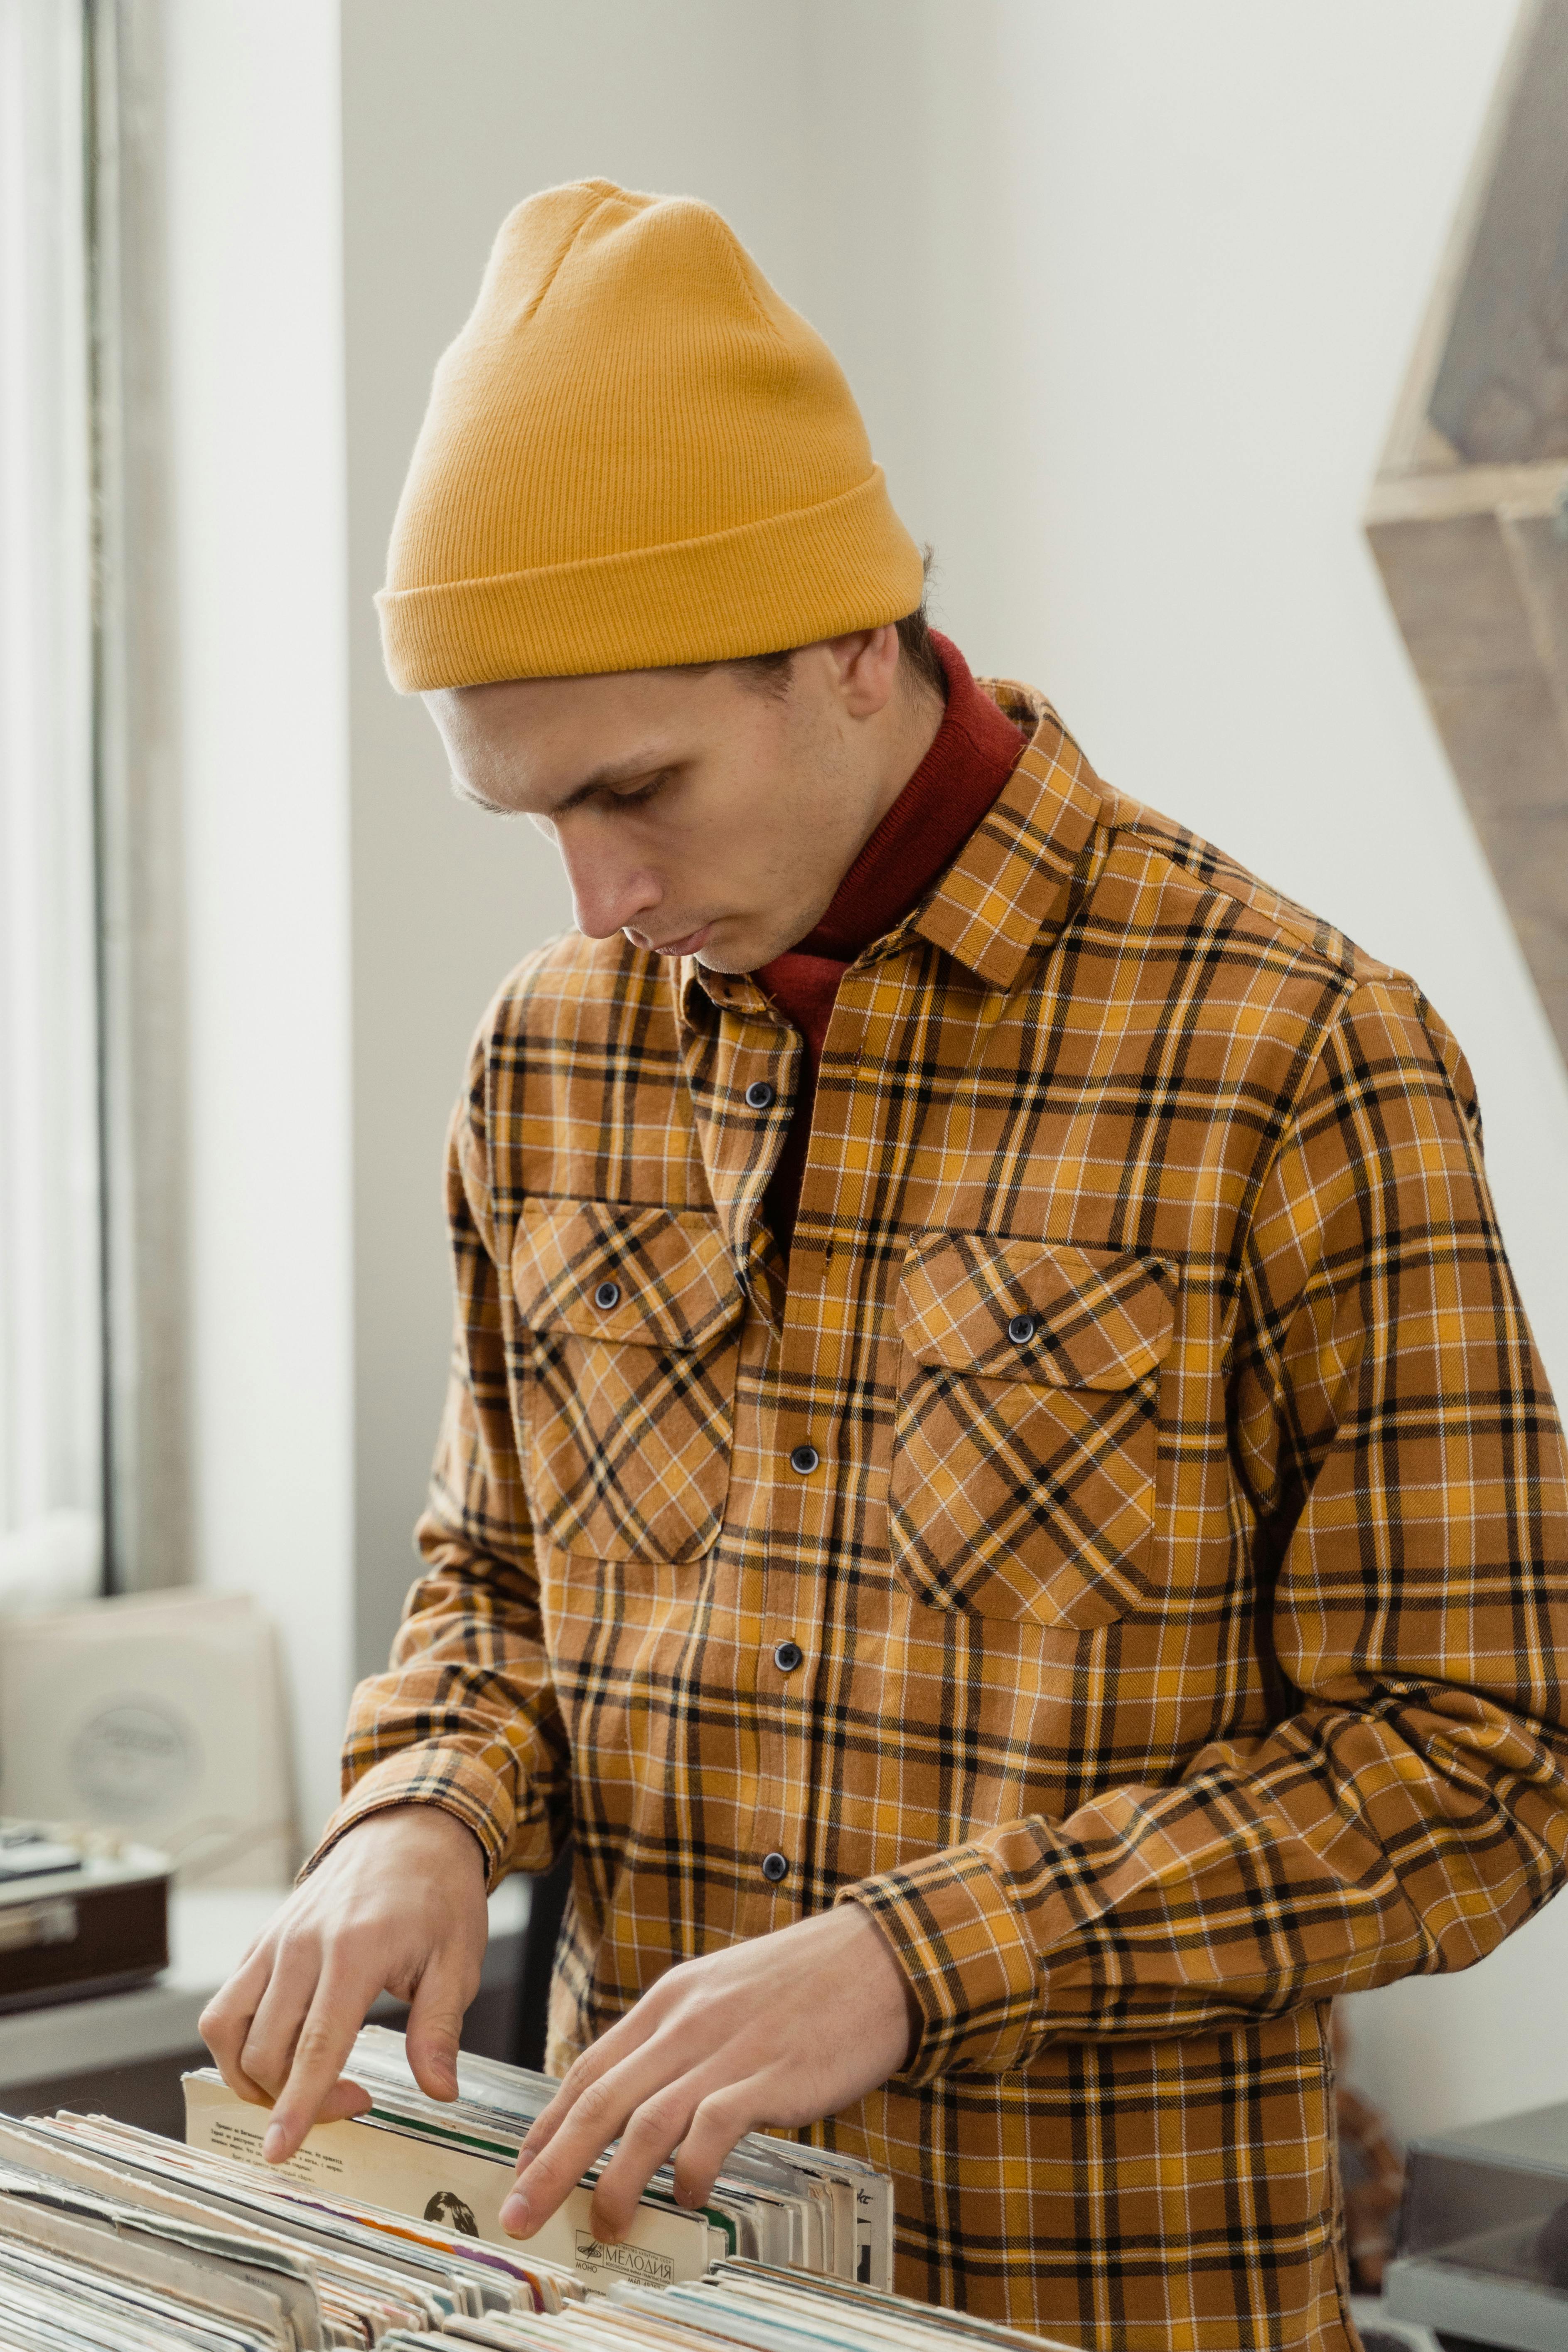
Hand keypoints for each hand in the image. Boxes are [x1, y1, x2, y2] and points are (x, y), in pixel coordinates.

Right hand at [198, 1803, 488, 2162]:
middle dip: (295, 2100)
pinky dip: (238, 2044)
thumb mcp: (458, 1959)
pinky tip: (280, 2051)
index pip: (316, 2045)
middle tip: (356, 2100)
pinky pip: (225, 2005)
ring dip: (252, 2078)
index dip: (297, 2105)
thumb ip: (440, 2029)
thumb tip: (440, 2091)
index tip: (278, 2153)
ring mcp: (273, 1941)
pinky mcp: (260, 1941)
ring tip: (301, 2087)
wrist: (408, 1829)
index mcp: (355, 1951)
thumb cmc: (437, 1894)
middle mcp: (301, 1946)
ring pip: (227, 2031)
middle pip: (267, 2050)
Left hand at [499, 1902, 916, 2242]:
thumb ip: (679, 2037)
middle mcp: (686, 2022)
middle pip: (599, 2101)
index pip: (589, 2068)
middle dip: (550, 2164)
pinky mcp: (769, 2076)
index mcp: (670, 2000)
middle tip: (519, 2212)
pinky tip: (687, 2198)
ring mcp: (726, 2048)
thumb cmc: (804, 1981)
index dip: (548, 2123)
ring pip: (644, 2123)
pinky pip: (712, 2131)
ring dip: (612, 2181)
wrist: (879, 1956)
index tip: (522, 2167)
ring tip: (599, 2224)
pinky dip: (691, 2170)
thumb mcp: (722, 1992)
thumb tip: (639, 2094)